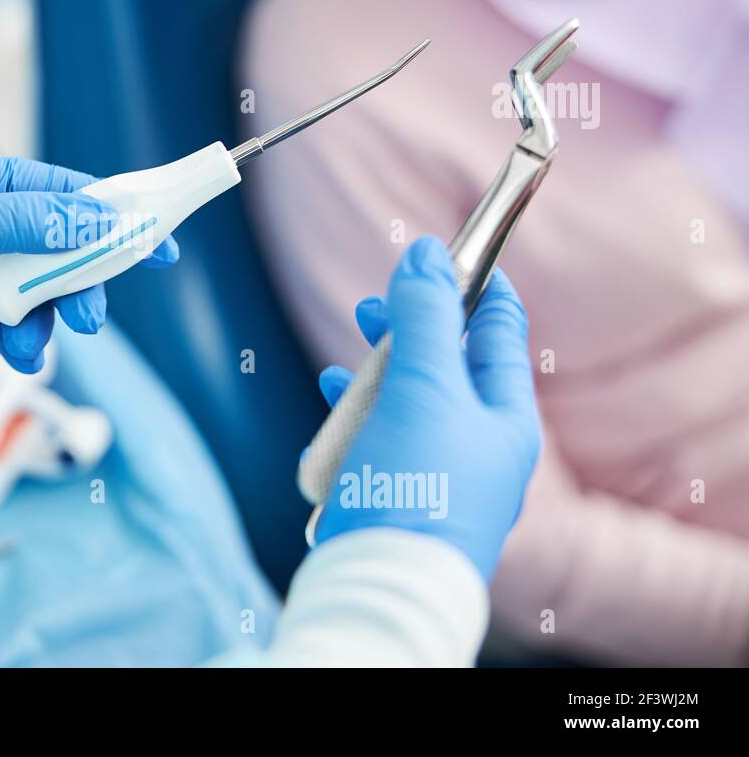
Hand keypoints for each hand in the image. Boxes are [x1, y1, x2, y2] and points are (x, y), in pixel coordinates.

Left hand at [0, 152, 178, 370]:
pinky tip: (19, 354)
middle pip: (54, 245)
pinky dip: (18, 337)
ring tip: (49, 343)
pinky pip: (3, 319)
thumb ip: (19, 221)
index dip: (110, 214)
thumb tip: (92, 216)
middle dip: (81, 279)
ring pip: (32, 288)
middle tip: (94, 314)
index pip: (58, 191)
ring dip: (49, 315)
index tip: (155, 239)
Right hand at [313, 236, 541, 580]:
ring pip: (403, 401)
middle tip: (374, 308)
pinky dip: (352, 422)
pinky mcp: (393, 494)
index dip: (475, 284)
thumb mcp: (426, 386)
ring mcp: (434, 472)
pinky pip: (375, 441)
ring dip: (371, 376)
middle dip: (407, 330)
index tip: (445, 250)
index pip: (500, 330)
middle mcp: (476, 445)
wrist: (381, 583)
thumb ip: (426, 316)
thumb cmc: (416, 485)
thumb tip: (428, 253)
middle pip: (445, 364)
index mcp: (505, 418)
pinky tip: (328, 418)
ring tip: (340, 368)